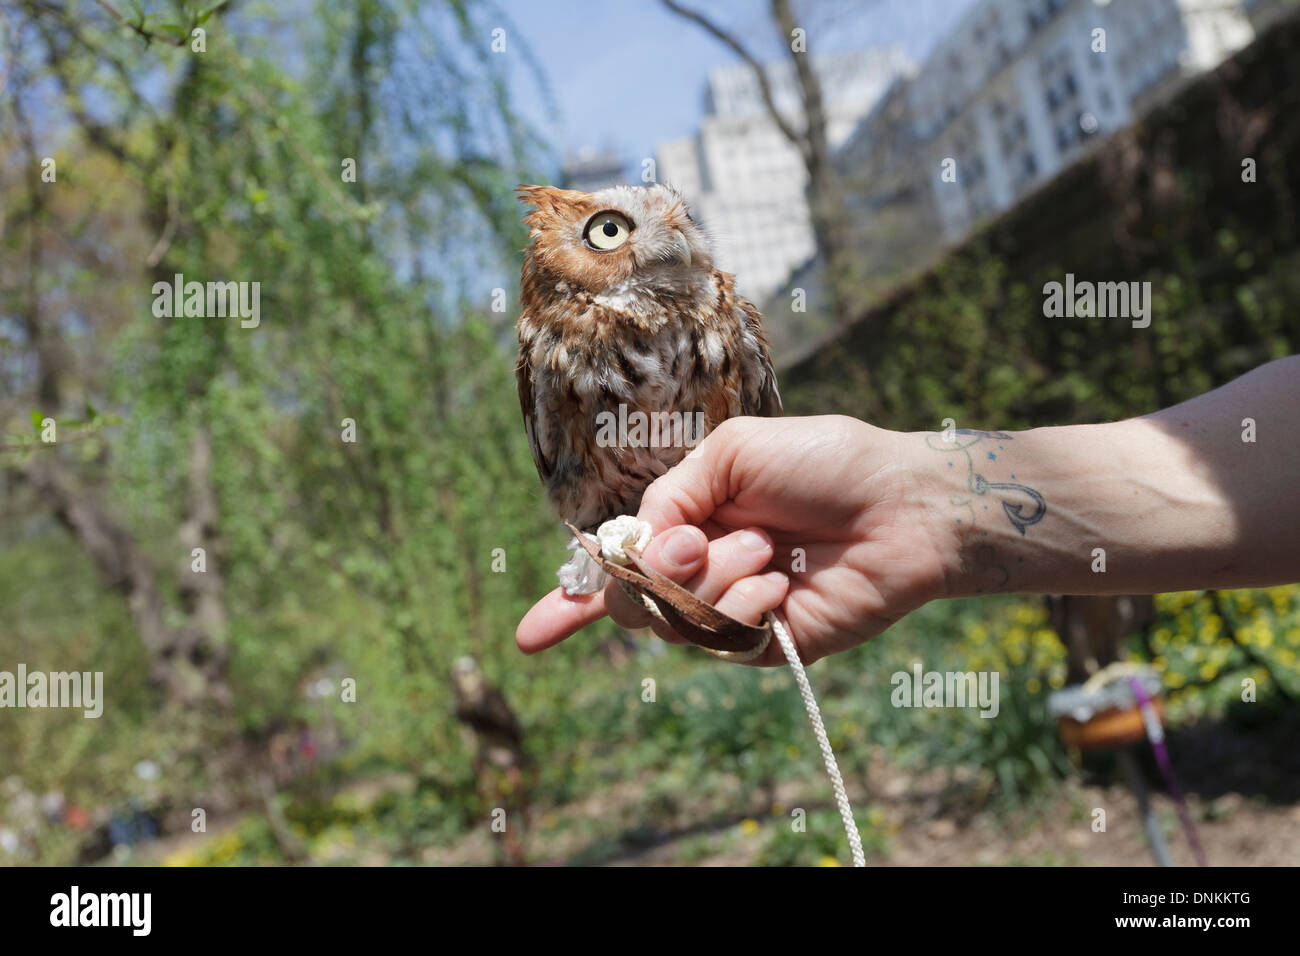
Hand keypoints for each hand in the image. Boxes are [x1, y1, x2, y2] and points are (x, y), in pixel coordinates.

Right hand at [516, 415, 953, 664]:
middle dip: (652, 572)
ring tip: (763, 548)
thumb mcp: (733, 451)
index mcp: (690, 522)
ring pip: (671, 620)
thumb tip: (640, 542)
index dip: (571, 603)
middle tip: (696, 541)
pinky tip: (781, 582)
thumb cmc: (825, 461)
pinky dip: (741, 606)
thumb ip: (672, 494)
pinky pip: (719, 640)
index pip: (619, 571)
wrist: (900, 503)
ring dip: (710, 579)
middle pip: (630, 600)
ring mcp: (733, 611)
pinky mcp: (767, 645)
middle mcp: (703, 572)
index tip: (528, 639)